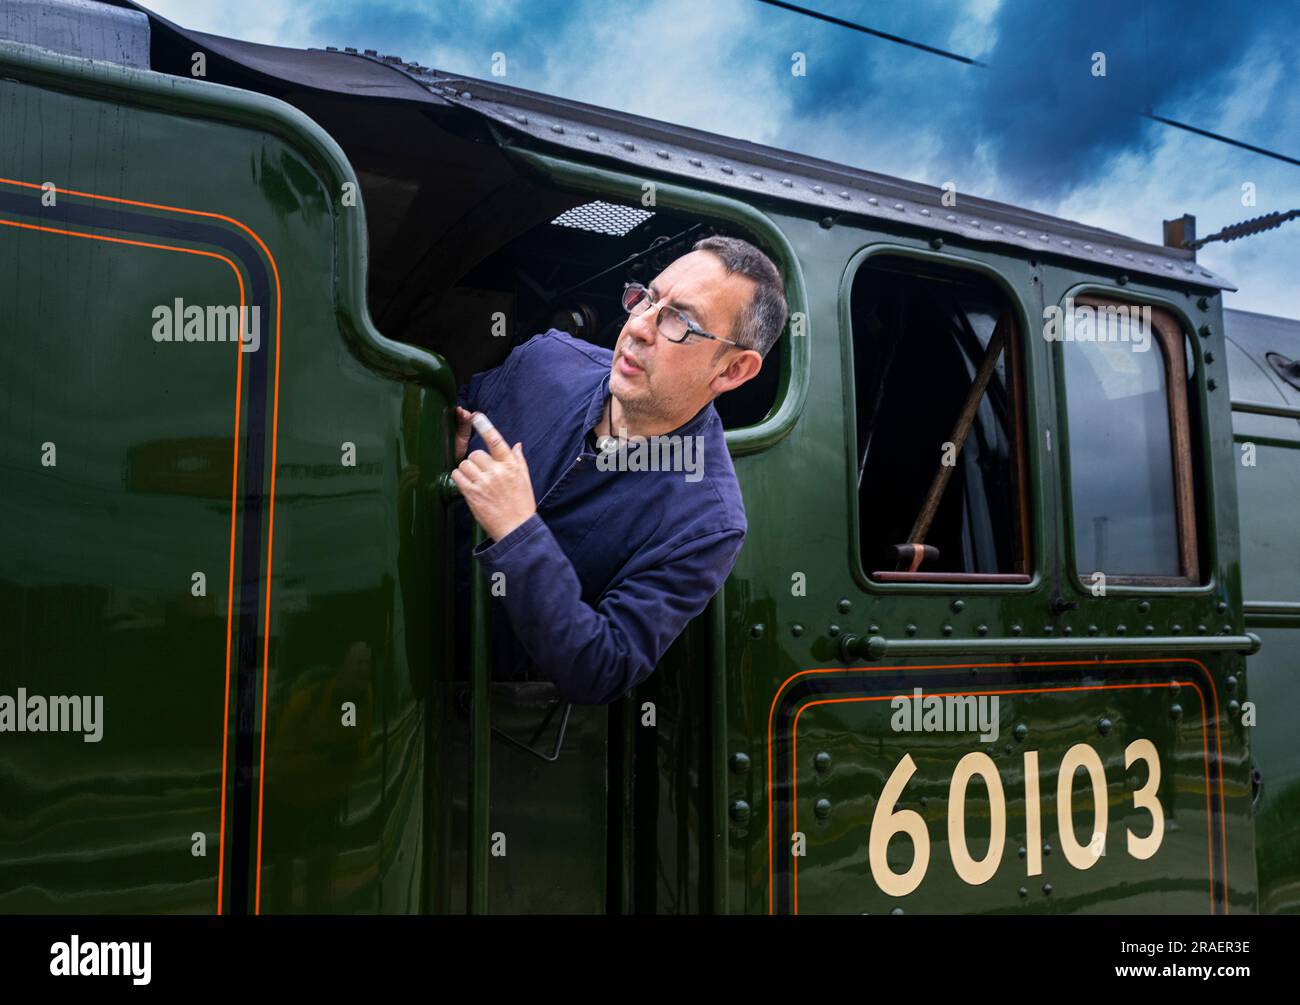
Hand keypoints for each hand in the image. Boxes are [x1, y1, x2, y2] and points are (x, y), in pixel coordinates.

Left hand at [450, 412, 536, 541]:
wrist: (516, 528)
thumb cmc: (521, 504)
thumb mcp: (525, 479)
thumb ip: (518, 460)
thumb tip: (517, 445)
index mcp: (510, 466)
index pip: (496, 441)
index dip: (485, 427)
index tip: (477, 416)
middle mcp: (497, 472)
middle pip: (475, 454)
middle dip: (476, 462)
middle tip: (482, 472)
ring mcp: (483, 483)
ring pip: (464, 464)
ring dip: (467, 470)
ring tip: (475, 480)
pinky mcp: (472, 494)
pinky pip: (457, 476)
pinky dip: (459, 478)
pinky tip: (467, 485)